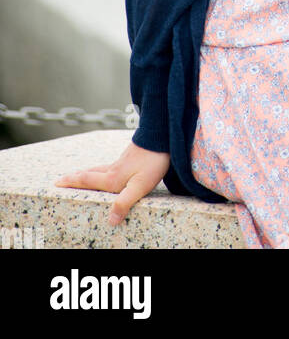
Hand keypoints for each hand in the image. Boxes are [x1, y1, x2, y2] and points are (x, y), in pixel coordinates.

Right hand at [54, 142, 170, 225]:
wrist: (162, 137)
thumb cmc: (152, 162)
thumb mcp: (140, 186)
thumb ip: (124, 202)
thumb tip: (111, 220)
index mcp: (113, 178)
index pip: (87, 181)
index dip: (71, 182)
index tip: (56, 183)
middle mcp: (114, 169)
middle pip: (89, 174)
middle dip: (74, 178)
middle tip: (60, 180)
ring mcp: (121, 161)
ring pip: (99, 168)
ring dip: (86, 172)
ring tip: (79, 175)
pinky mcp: (130, 157)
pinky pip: (109, 165)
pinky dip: (100, 169)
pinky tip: (108, 169)